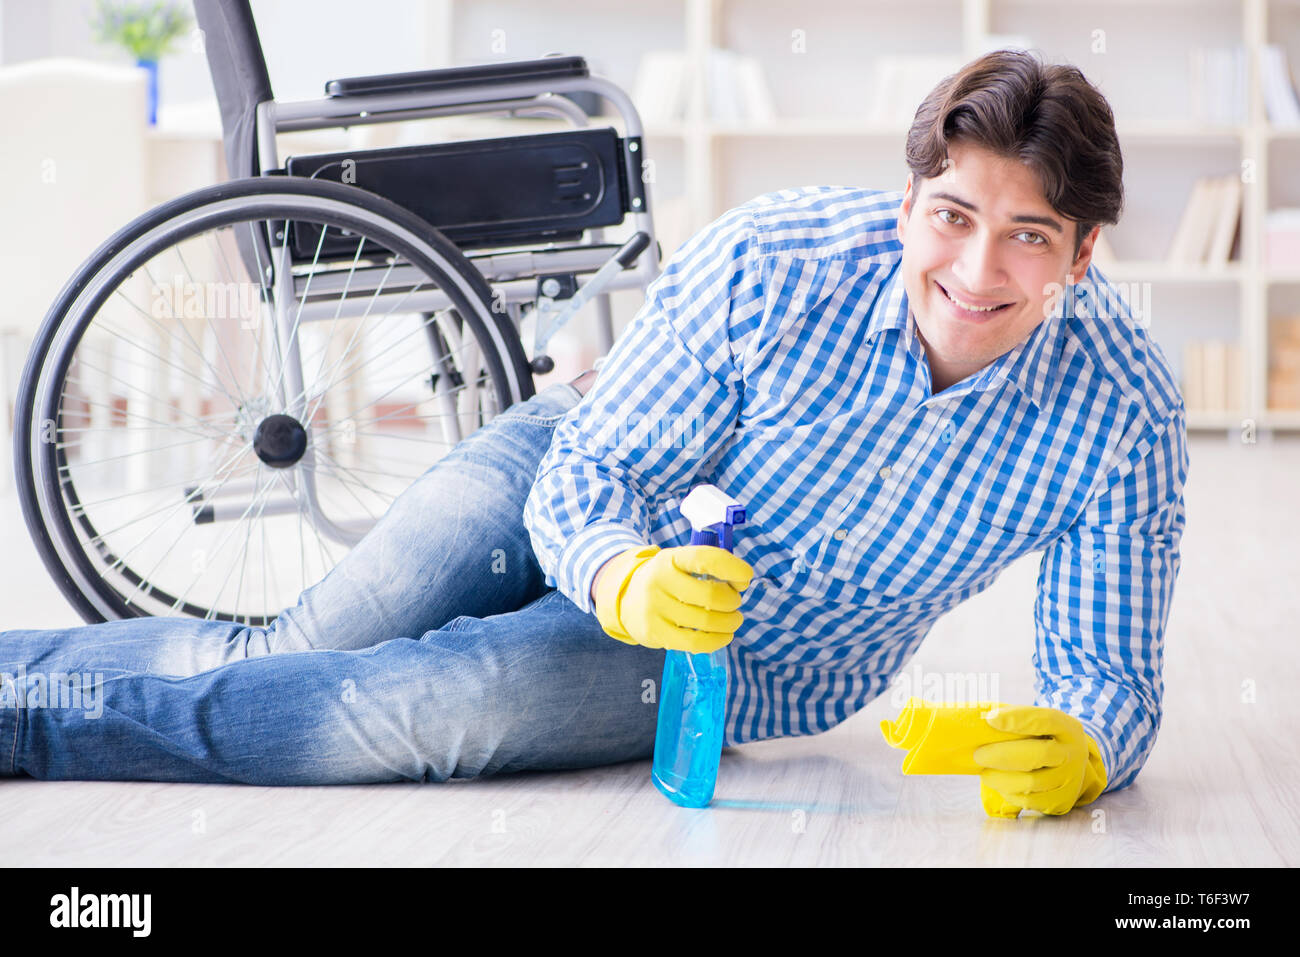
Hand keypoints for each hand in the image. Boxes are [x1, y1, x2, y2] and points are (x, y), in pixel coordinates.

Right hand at [592, 544, 753, 653]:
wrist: (625, 598)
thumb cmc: (665, 580)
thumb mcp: (679, 563)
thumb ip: (708, 567)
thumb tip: (742, 581)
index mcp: (669, 559)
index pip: (705, 559)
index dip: (732, 568)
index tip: (746, 577)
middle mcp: (659, 581)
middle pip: (711, 595)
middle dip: (733, 601)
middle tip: (735, 603)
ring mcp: (655, 608)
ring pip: (706, 621)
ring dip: (730, 622)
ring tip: (733, 620)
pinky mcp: (655, 632)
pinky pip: (695, 642)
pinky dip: (717, 640)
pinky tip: (724, 635)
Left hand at [972, 704, 1107, 817]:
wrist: (1070, 765)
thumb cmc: (1043, 738)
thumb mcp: (1037, 723)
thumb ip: (1015, 719)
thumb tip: (981, 720)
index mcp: (1068, 728)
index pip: (1046, 720)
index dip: (1018, 719)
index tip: (990, 719)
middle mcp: (1073, 754)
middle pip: (1039, 755)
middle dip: (1002, 755)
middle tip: (978, 754)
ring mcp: (1070, 780)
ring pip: (1031, 783)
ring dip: (1001, 778)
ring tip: (985, 772)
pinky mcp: (1061, 801)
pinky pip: (1030, 801)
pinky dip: (1009, 793)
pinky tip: (1000, 784)